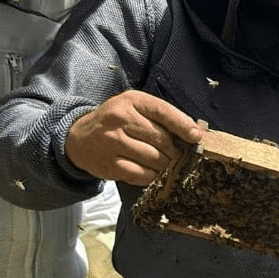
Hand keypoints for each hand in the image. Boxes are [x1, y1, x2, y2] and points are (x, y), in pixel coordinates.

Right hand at [65, 90, 203, 185]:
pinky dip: (153, 176)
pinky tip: (152, 172)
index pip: (163, 112)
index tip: (196, 137)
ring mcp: (113, 143)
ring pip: (154, 159)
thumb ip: (164, 116)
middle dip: (175, 150)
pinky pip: (142, 175)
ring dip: (166, 165)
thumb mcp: (136, 108)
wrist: (80, 137)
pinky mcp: (110, 164)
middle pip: (162, 139)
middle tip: (179, 155)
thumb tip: (198, 131)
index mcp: (131, 101)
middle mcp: (120, 120)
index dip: (183, 125)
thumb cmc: (117, 122)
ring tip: (166, 163)